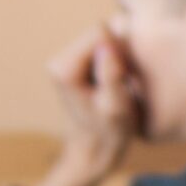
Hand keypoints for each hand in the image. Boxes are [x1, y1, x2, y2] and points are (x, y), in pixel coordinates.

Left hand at [29, 28, 137, 185]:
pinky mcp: (74, 66)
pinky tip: (114, 87)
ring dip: (118, 61)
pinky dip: (113, 65)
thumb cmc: (108, 135)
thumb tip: (109, 46)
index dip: (120, 51)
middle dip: (119, 55)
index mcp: (65, 68)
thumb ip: (112, 75)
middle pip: (99, 34)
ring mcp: (65, 62)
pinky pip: (101, 51)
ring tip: (120, 88)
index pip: (100, 32)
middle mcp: (59, 60)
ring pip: (102, 41)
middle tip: (125, 85)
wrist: (93, 153)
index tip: (126, 78)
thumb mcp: (116, 107)